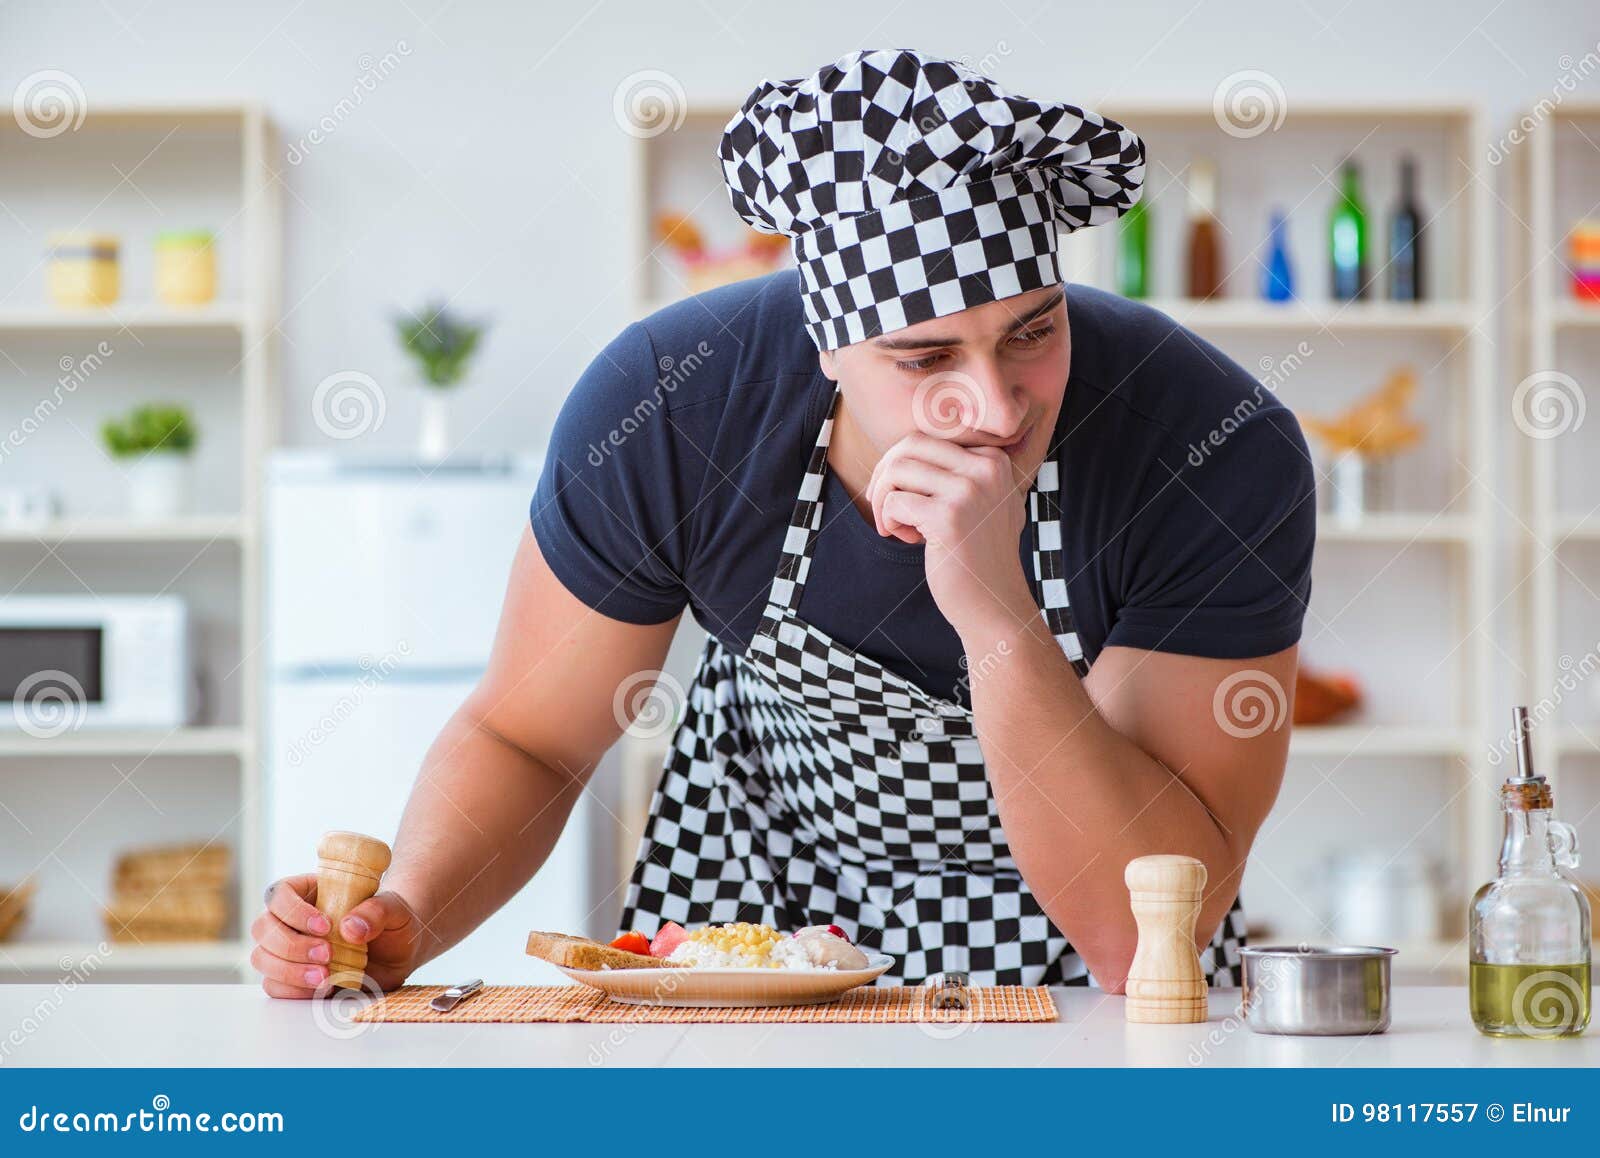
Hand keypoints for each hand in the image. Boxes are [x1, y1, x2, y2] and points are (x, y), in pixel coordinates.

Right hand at [251, 874, 422, 997]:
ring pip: (262, 958)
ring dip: (289, 970)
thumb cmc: (393, 921)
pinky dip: (292, 990)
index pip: (280, 893)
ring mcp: (288, 949)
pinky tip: (321, 989)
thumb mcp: (394, 909)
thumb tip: (350, 928)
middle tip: (327, 954)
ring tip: (326, 977)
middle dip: (291, 945)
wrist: (399, 952)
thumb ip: (377, 911)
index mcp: (309, 891)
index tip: (325, 925)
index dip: (294, 910)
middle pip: (263, 927)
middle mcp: (291, 919)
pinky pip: (273, 985)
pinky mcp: (292, 977)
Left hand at [866, 432, 1037, 638]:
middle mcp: (986, 469)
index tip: (906, 496)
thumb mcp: (984, 502)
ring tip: (896, 525)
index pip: (929, 437)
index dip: (905, 465)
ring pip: (897, 469)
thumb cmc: (978, 555)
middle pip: (910, 444)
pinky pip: (894, 501)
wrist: (994, 604)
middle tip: (883, 504)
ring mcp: (969, 492)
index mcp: (993, 459)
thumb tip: (904, 445)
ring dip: (883, 498)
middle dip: (885, 473)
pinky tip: (905, 538)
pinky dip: (888, 520)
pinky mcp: (948, 518)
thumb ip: (960, 471)